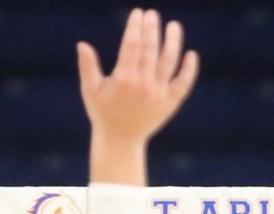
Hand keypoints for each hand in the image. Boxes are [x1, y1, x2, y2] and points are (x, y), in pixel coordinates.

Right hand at [78, 8, 198, 182]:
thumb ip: (88, 66)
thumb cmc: (103, 112)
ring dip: (173, 42)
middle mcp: (143, 86)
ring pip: (169, 63)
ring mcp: (159, 94)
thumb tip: (82, 44)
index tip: (138, 13)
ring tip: (174, 25)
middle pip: (150, 50)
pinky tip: (191, 54)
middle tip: (153, 14)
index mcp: (123, 80)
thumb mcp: (90, 90)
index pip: (131, 46)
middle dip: (152, 29)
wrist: (121, 141)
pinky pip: (183, 84)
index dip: (135, 27)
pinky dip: (189, 69)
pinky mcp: (170, 104)